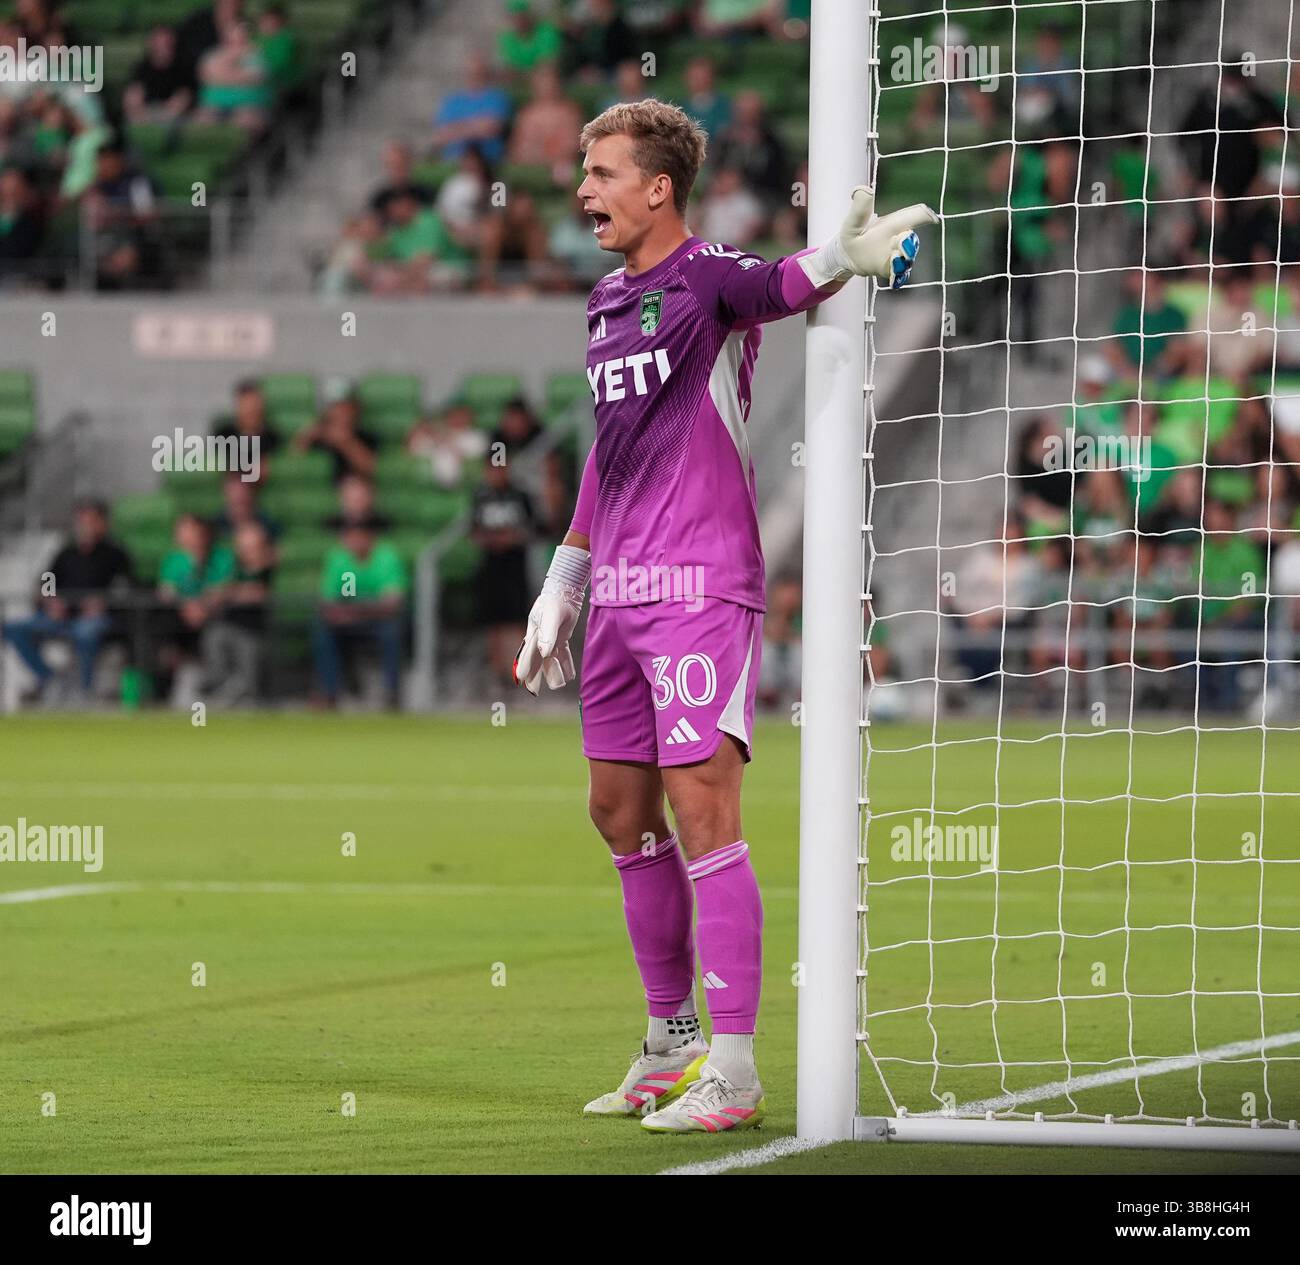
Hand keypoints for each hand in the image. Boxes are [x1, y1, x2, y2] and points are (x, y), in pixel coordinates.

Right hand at [514, 545, 589, 694]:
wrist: (565, 590)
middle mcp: (540, 639)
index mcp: (534, 634)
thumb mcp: (551, 616)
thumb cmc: (554, 601)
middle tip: (533, 691)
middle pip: (537, 660)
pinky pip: (562, 653)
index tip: (522, 679)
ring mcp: (551, 639)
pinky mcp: (561, 637)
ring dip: (554, 671)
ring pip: (551, 659)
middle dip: (535, 675)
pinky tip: (569, 675)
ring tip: (558, 684)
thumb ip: (548, 635)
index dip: (525, 667)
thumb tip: (545, 653)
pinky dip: (565, 663)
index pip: (528, 654)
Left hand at [837, 186, 937, 288]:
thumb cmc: (852, 235)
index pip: (914, 216)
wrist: (847, 256)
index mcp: (894, 223)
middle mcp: (899, 239)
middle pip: (913, 240)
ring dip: (904, 259)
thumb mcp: (852, 221)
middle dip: (910, 242)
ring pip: (909, 258)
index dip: (926, 215)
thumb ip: (859, 208)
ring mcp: (897, 256)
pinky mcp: (891, 270)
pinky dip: (899, 275)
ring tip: (894, 257)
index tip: (932, 218)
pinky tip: (894, 277)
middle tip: (900, 240)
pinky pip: (900, 274)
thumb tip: (862, 190)